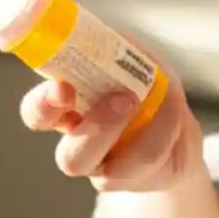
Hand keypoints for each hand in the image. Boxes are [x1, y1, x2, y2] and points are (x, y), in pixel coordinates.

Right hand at [19, 67, 204, 192]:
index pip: (38, 113)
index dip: (43, 105)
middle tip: (121, 99)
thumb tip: (115, 38)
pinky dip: (165, 128)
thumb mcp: (140, 63)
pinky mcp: (138, 180)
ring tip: (161, 100)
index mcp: (70, 112)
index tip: (62, 89)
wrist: (180, 135)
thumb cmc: (151, 95)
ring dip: (142, 132)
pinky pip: (148, 160)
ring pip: (115, 169)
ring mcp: (110, 169)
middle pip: (70, 158)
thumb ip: (123, 51)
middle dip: (96, 130)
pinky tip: (175, 110)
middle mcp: (83, 145)